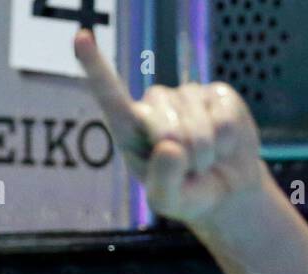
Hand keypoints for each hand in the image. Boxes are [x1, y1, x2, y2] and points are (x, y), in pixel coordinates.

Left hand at [73, 27, 264, 225]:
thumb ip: (162, 183)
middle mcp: (155, 105)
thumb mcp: (168, 202)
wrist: (227, 190)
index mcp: (131, 128)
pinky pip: (223, 122)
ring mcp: (187, 95)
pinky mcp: (218, 94)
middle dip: (182, 160)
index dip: (96, 67)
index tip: (80, 38)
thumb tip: (169, 145)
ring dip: (205, 156)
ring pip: (198, 128)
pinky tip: (222, 145)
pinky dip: (225, 144)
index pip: (111, 97)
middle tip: (188, 171)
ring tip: (203, 160)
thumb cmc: (187, 194)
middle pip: (166, 129)